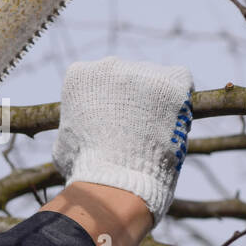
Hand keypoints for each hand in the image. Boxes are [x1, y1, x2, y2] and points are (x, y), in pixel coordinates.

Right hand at [51, 56, 193, 222]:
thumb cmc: (87, 169)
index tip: (113, 123)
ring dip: (157, 101)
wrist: (115, 180)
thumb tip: (75, 135)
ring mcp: (142, 71)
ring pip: (154, 80)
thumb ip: (73, 129)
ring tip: (156, 133)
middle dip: (133, 99)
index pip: (97, 80)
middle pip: (127, 77)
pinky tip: (174, 121)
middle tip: (138, 130)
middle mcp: (110, 65)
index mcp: (80, 75)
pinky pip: (181, 81)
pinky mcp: (171, 82)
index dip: (107, 103)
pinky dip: (180, 98)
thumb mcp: (65, 144)